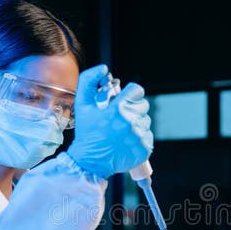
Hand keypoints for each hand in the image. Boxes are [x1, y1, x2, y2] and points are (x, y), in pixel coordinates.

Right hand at [67, 64, 153, 178]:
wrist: (90, 160)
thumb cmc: (87, 132)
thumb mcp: (82, 104)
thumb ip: (89, 80)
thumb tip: (103, 68)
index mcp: (118, 109)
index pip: (137, 91)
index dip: (131, 94)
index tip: (124, 100)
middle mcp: (130, 122)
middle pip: (143, 105)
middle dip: (133, 109)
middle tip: (120, 118)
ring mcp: (139, 136)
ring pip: (146, 121)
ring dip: (137, 123)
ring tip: (122, 131)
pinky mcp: (144, 148)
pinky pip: (148, 136)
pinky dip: (139, 137)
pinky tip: (126, 141)